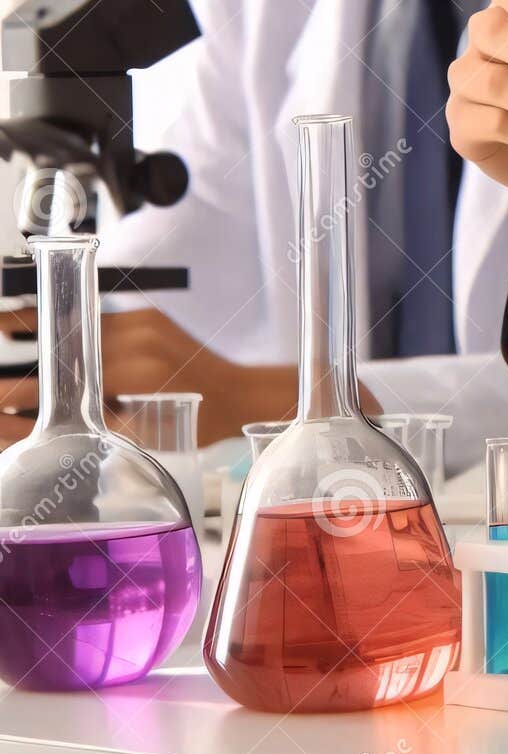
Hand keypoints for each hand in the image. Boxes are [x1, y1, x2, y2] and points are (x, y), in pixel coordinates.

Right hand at [0, 307, 295, 444]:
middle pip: (65, 336)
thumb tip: (28, 429)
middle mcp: (141, 337)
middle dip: (23, 341)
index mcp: (139, 370)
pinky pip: (100, 319)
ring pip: (79, 321)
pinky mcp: (149, 314)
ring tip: (4, 330)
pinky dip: (73, 326)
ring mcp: (146, 320)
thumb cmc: (198, 422)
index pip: (64, 376)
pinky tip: (46, 332)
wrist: (239, 393)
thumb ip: (85, 434)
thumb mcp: (136, 439)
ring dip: (42, 327)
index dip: (23, 389)